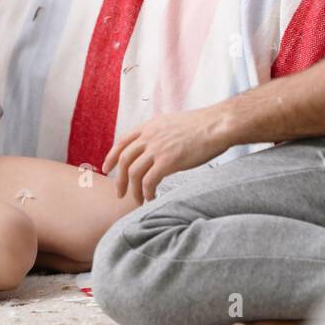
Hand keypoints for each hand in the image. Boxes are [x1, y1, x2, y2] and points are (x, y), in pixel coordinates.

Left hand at [103, 108, 229, 205]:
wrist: (217, 125)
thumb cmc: (202, 126)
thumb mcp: (172, 124)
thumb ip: (160, 135)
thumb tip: (155, 150)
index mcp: (149, 126)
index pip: (122, 142)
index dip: (112, 157)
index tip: (107, 169)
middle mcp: (149, 136)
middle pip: (124, 160)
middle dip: (119, 179)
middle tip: (119, 193)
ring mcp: (157, 148)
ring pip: (134, 173)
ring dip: (133, 189)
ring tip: (137, 200)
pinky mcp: (168, 161)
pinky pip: (149, 181)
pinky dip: (147, 192)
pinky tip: (151, 198)